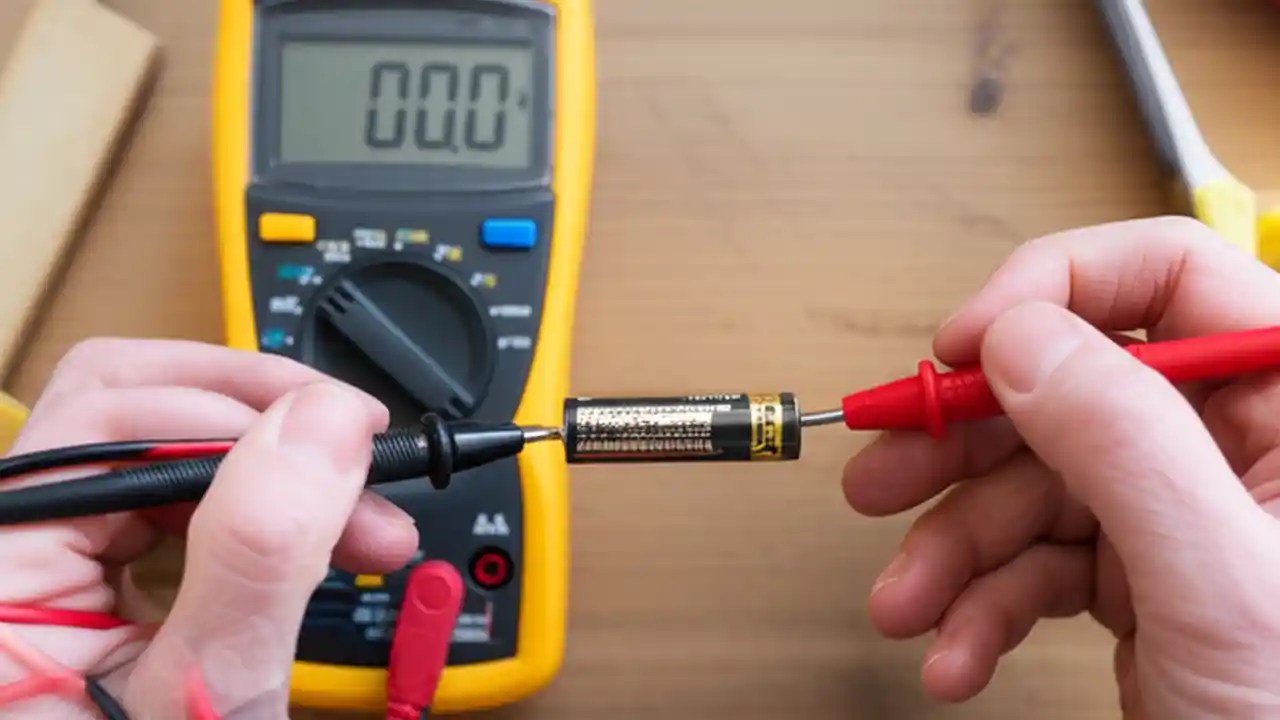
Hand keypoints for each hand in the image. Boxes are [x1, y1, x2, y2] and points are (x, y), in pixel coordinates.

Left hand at [0, 339, 418, 717]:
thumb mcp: (209, 699)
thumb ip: (258, 556)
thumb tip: (318, 425)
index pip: (110, 420)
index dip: (240, 408)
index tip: (350, 433)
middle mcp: (5, 555)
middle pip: (130, 408)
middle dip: (262, 421)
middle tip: (355, 454)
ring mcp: (43, 570)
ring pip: (162, 449)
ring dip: (274, 464)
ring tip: (364, 517)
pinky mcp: (89, 588)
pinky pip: (176, 508)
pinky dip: (259, 510)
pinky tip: (317, 535)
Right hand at [843, 217, 1279, 716]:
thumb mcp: (1221, 582)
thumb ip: (1124, 444)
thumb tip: (1021, 338)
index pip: (1169, 276)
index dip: (1053, 289)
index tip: (964, 344)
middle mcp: (1234, 446)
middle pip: (1068, 388)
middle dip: (963, 446)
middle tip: (884, 473)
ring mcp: (1179, 514)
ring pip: (1032, 487)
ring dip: (952, 551)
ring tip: (904, 604)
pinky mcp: (1138, 578)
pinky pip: (1036, 563)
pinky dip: (981, 607)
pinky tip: (956, 651)